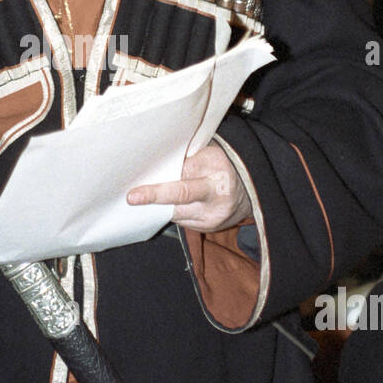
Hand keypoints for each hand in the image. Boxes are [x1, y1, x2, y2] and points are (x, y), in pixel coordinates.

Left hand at [127, 142, 252, 232]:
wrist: (249, 191)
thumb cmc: (221, 167)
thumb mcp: (209, 154)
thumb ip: (186, 159)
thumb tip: (154, 166)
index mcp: (217, 168)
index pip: (187, 173)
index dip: (163, 181)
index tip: (139, 188)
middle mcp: (217, 194)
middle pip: (182, 196)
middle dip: (155, 196)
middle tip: (133, 197)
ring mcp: (213, 215)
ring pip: (177, 212)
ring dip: (159, 206)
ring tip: (145, 198)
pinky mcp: (208, 228)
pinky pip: (181, 221)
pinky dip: (171, 212)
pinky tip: (166, 206)